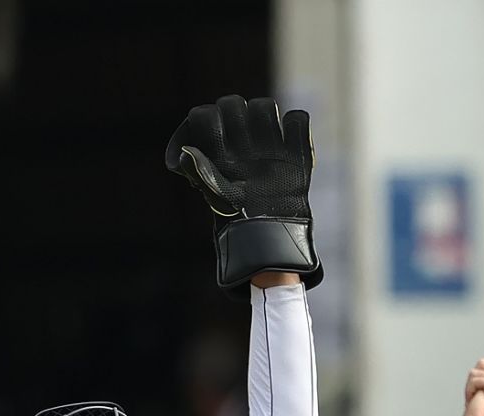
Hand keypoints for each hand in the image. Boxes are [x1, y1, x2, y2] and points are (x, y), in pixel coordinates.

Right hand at [166, 95, 321, 293]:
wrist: (270, 245)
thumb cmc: (236, 223)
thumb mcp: (210, 197)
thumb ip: (199, 170)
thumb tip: (185, 153)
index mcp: (220, 159)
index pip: (203, 116)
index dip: (199, 121)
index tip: (202, 134)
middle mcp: (246, 148)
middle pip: (232, 103)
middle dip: (229, 113)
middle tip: (232, 130)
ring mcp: (274, 149)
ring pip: (265, 106)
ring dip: (260, 115)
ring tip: (259, 134)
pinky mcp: (298, 154)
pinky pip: (298, 119)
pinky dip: (294, 123)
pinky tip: (286, 137)